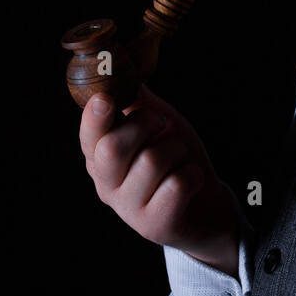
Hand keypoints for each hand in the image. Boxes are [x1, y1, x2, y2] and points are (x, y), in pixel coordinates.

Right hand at [78, 82, 238, 276]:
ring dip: (177, 150)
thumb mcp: (157, 127)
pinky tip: (191, 181)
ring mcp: (129, 210)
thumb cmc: (177, 161)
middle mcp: (106, 186)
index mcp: (100, 158)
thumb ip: (138, 103)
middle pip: (112, 147)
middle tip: (162, 125)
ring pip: (152, 161)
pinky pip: (177, 185)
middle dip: (145, 124)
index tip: (106, 98)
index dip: (94, 117)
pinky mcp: (155, 226)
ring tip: (180, 159)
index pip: (89, 136)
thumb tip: (124, 69)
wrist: (207, 208)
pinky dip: (192, 175)